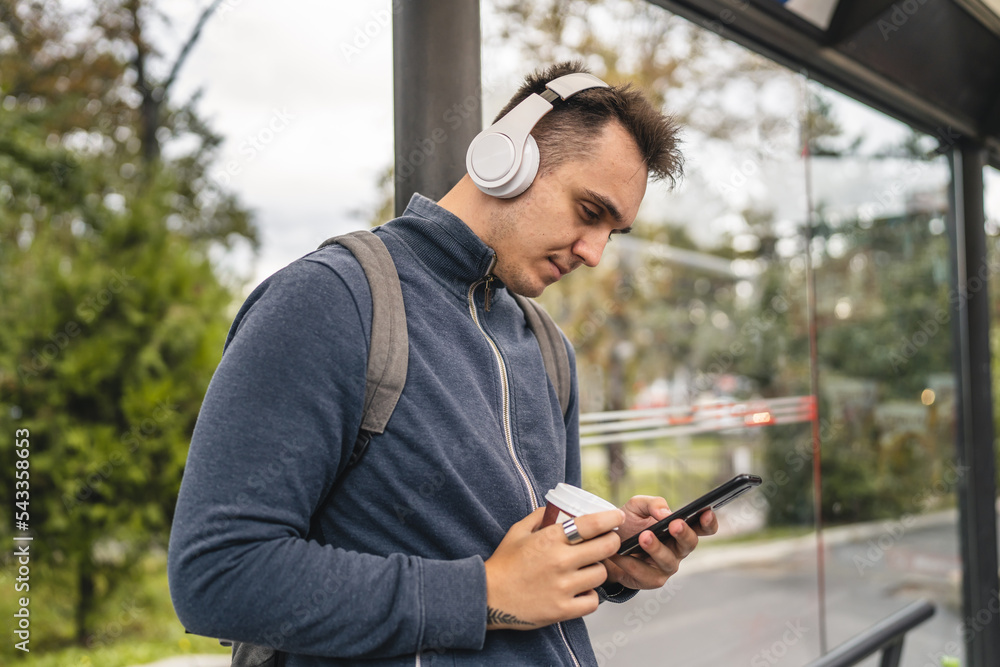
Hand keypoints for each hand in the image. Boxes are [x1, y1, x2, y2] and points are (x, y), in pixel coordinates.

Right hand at [484, 506, 623, 629]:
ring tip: (587, 569)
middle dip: (612, 542)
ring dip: (598, 570)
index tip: (618, 517)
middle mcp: (559, 561)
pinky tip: (581, 590)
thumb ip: (538, 517)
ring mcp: (562, 587)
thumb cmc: (503, 564)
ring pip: (601, 574)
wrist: (488, 597)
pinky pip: (593, 601)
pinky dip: (590, 596)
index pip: (591, 524)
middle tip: (609, 543)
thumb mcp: (517, 531)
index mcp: (549, 539)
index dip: (610, 518)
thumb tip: (554, 508)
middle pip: (606, 548)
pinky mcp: (562, 609)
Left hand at [602, 495, 717, 590]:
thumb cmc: (628, 524)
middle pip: (689, 544)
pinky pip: (644, 573)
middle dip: (683, 534)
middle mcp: (678, 550)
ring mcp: (666, 567)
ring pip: (668, 560)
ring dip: (656, 549)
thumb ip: (652, 504)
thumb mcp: (637, 507)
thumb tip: (665, 513)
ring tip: (644, 537)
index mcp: (680, 530)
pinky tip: (620, 553)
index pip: (703, 527)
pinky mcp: (651, 580)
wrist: (606, 544)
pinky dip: (631, 563)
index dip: (709, 522)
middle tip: (674, 524)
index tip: (707, 512)